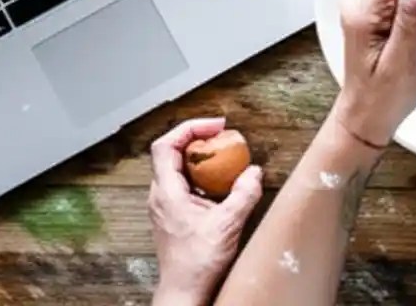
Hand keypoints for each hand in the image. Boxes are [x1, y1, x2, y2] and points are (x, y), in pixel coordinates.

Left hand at [149, 117, 262, 305]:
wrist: (185, 290)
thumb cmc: (197, 263)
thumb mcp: (228, 224)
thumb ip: (243, 194)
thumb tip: (254, 171)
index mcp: (167, 192)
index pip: (165, 145)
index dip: (190, 128)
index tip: (215, 126)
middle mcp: (161, 195)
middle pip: (171, 152)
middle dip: (198, 139)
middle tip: (223, 136)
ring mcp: (165, 205)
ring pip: (178, 167)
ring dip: (201, 157)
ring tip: (225, 156)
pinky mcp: (174, 214)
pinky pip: (185, 183)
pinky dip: (202, 175)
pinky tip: (222, 183)